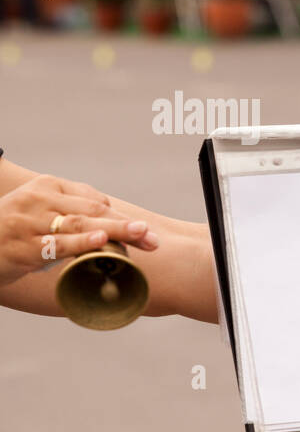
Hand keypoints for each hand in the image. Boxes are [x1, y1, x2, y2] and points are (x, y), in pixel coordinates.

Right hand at [0, 174, 158, 285]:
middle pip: (93, 211)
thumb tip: (110, 222)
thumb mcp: (40, 211)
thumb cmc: (13, 230)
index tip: (146, 230)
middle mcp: (39, 199)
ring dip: (115, 232)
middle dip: (126, 225)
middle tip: (153, 237)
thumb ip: (72, 211)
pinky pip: (57, 244)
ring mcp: (30, 222)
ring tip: (141, 235)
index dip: (121, 215)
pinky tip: (102, 242)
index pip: (93, 199)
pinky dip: (81, 243)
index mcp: (47, 186)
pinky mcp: (23, 245)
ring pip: (80, 225)